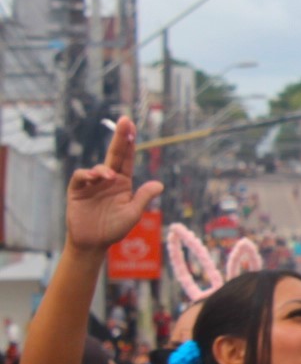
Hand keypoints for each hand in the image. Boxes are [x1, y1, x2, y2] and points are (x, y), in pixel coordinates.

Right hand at [65, 118, 161, 250]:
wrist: (93, 242)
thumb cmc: (114, 228)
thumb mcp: (133, 213)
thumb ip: (143, 198)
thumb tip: (159, 184)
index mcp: (123, 182)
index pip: (127, 158)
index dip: (129, 142)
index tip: (131, 125)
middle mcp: (108, 179)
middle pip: (114, 154)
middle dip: (119, 137)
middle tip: (125, 120)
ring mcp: (92, 184)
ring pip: (98, 167)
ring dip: (103, 169)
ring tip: (109, 176)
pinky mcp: (77, 190)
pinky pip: (80, 177)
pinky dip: (87, 174)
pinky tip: (94, 178)